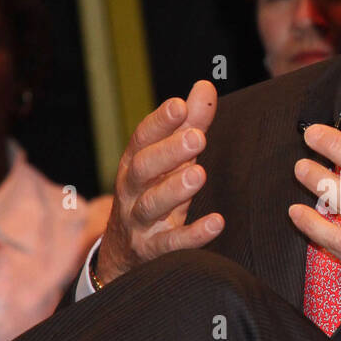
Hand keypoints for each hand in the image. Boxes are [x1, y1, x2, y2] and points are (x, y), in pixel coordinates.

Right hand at [96, 81, 223, 284]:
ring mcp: (138, 223)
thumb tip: (205, 86)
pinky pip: (170, 244)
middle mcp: (131, 191)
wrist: (124, 254)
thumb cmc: (152, 194)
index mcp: (134, 164)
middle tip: (197, 138)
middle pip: (143, 169)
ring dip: (175, 189)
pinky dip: (193, 235)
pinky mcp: (152, 251)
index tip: (179, 106)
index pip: (142, 139)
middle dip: (168, 152)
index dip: (160, 122)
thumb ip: (189, 126)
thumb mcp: (169, 162)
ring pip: (151, 205)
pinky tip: (216, 223)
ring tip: (199, 174)